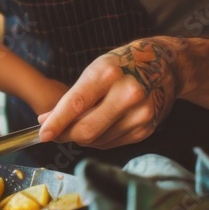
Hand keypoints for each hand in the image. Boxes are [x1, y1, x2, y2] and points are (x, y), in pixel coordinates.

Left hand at [37, 39, 178, 148]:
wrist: (165, 66)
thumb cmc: (122, 65)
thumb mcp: (95, 70)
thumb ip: (72, 97)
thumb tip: (46, 120)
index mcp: (108, 74)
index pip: (76, 104)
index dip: (57, 122)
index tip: (43, 133)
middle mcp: (127, 94)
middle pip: (87, 130)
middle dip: (66, 135)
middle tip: (55, 133)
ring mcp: (140, 114)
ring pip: (98, 141)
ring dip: (83, 137)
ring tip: (81, 123)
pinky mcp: (146, 129)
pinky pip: (113, 144)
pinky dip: (100, 139)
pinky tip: (101, 125)